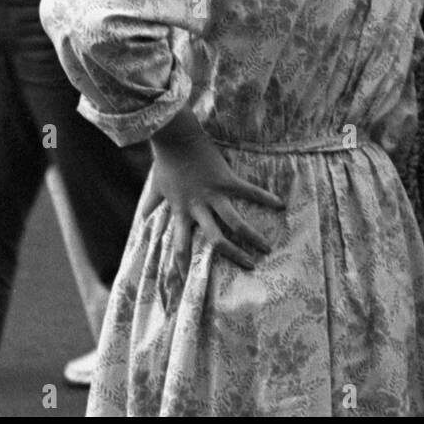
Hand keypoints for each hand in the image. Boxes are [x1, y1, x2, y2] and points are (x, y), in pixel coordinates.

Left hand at [138, 126, 285, 304]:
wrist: (176, 138)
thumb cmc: (165, 162)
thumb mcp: (156, 188)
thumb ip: (151, 205)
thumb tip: (143, 218)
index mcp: (182, 213)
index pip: (180, 247)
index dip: (181, 268)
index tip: (184, 286)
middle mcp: (199, 209)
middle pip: (216, 241)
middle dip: (234, 256)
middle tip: (249, 267)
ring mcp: (214, 194)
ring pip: (235, 222)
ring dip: (253, 237)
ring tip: (267, 248)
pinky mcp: (227, 179)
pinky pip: (249, 191)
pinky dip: (265, 197)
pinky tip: (280, 205)